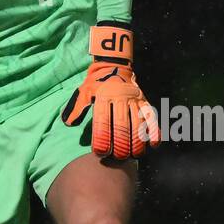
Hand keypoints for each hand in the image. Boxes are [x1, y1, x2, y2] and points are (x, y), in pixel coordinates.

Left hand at [61, 23, 160, 159]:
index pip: (103, 121)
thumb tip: (68, 123)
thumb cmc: (96, 83)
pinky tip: (154, 144)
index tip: (100, 152)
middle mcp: (121, 98)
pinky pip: (152, 116)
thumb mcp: (84, 91)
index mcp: (104, 96)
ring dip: (137, 142)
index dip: (102, 138)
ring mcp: (135, 100)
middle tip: (118, 157)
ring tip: (133, 156)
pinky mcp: (144, 101)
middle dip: (120, 144)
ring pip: (138, 123)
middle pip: (122, 125)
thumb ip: (76, 107)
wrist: (114, 65)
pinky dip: (154, 130)